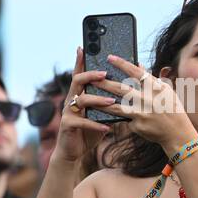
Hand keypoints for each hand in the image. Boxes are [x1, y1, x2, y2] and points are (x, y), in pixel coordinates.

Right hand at [52, 48, 117, 164]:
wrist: (74, 150)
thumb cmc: (90, 129)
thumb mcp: (101, 113)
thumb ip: (110, 100)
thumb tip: (129, 88)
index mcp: (80, 94)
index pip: (80, 74)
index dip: (80, 61)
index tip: (83, 47)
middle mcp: (71, 100)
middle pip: (78, 81)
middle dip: (91, 75)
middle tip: (106, 73)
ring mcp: (68, 112)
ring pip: (80, 100)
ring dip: (97, 100)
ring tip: (112, 102)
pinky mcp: (68, 126)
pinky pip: (81, 123)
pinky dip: (95, 125)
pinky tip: (107, 127)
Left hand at [96, 54, 195, 148]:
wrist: (178, 134)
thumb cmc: (173, 110)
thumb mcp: (167, 91)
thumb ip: (152, 78)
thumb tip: (139, 65)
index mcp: (155, 88)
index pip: (135, 72)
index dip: (121, 64)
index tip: (109, 57)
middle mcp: (147, 99)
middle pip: (120, 88)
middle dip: (104, 82)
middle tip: (91, 76)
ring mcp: (141, 113)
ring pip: (115, 105)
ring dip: (100, 100)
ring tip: (88, 96)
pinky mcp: (137, 125)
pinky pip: (123, 119)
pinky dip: (117, 117)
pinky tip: (107, 116)